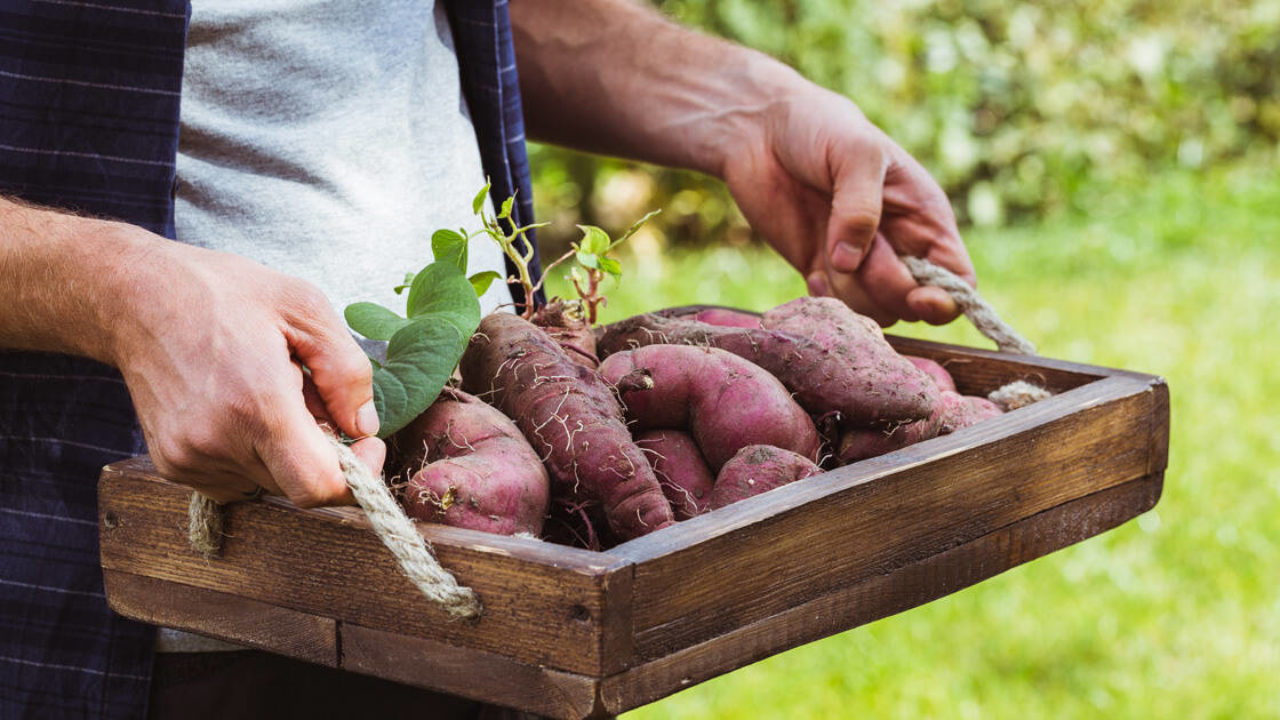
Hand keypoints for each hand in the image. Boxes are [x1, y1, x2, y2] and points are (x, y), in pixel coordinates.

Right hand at [106, 227, 383, 505]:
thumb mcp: (306, 308)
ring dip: (284, 451)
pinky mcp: (171, 464)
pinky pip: (236, 479)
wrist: (136, 297)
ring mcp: (189, 459)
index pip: (318, 486)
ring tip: (265, 394)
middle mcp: (218, 442)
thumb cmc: (224, 293)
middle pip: (298, 484)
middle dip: (321, 451)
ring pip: (269, 482)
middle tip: (309, 397)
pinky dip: (252, 454)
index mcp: (257, 404)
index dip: (356, 477)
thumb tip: (363, 427)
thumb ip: (348, 372)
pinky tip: (238, 408)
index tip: (365, 443)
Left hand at [721, 84, 975, 326]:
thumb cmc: (819, 127)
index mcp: (924, 217)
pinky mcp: (823, 272)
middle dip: (885, 286)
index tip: (920, 297)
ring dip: (850, 293)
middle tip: (855, 248)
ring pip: (874, 313)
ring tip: (827, 248)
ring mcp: (860, 263)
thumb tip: (850, 263)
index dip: (946, 299)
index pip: (958, 280)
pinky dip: (826, 299)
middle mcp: (899, 246)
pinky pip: (837, 309)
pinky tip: (812, 267)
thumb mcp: (855, 151)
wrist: (760, 131)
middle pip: (912, 304)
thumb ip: (860, 207)